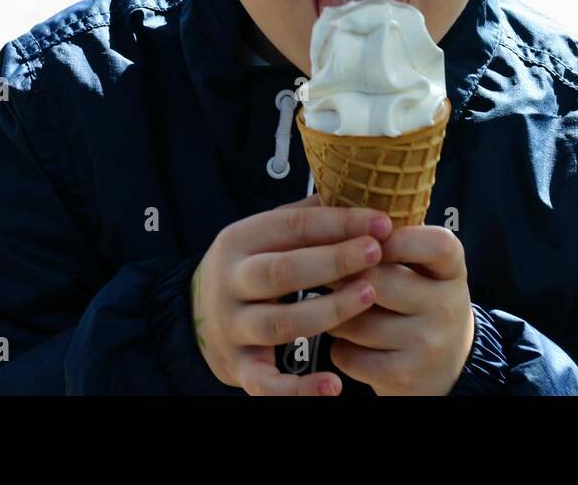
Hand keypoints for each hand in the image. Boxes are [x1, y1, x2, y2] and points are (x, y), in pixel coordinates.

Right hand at [191, 193, 392, 394]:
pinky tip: (333, 386)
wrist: (195, 314)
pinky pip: (266, 383)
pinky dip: (298, 388)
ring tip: (367, 296)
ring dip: (326, 312)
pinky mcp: (238, 367)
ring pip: (278, 323)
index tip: (381, 221)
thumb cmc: (250, 266)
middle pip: (280, 272)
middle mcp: (230, 282)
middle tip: (376, 252)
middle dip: (332, 261)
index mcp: (239, 240)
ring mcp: (231, 327)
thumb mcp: (266, 233)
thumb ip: (308, 215)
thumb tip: (363, 190)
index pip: (291, 226)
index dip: (338, 222)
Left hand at [324, 225, 475, 395]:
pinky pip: (349, 355)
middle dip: (343, 273)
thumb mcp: (425, 268)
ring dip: (333, 313)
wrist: (448, 367)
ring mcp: (427, 344)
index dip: (397, 237)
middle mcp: (447, 306)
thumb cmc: (422, 302)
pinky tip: (348, 340)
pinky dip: (339, 347)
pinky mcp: (404, 376)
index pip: (434, 244)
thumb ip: (393, 241)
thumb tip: (335, 212)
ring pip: (355, 320)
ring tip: (335, 306)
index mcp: (452, 269)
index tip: (370, 236)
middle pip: (379, 280)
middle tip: (322, 268)